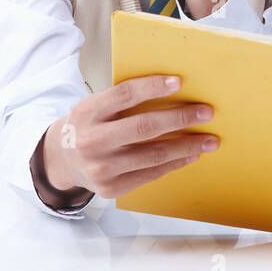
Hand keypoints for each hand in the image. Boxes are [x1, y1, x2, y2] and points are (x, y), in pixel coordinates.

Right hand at [39, 74, 218, 200]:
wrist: (62, 159)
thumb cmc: (88, 125)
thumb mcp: (95, 106)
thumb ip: (123, 99)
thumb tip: (173, 89)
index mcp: (87, 112)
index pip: (124, 94)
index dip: (153, 87)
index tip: (179, 82)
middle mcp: (91, 141)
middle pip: (144, 127)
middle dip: (181, 118)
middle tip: (206, 112)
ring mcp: (100, 168)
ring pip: (153, 155)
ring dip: (187, 146)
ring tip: (209, 140)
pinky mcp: (110, 188)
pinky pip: (150, 174)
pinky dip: (174, 163)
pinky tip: (190, 155)